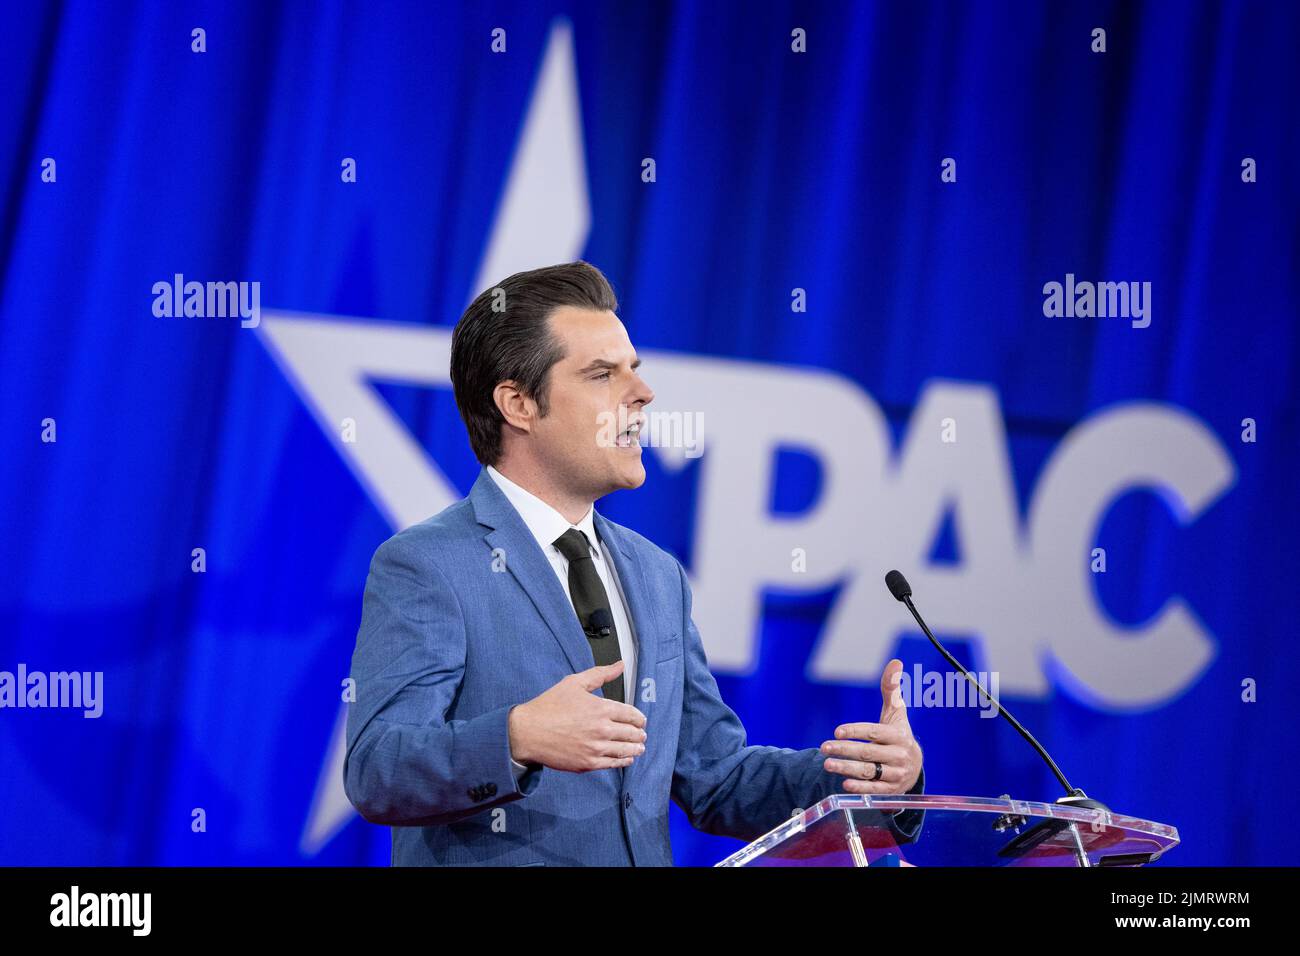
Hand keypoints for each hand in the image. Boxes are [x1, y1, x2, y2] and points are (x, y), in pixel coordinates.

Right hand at [508, 661, 647, 772]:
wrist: (527, 732)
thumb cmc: (548, 707)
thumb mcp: (574, 683)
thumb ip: (600, 674)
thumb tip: (620, 665)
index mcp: (600, 709)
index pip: (632, 715)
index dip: (639, 718)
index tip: (641, 720)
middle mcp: (601, 729)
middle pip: (632, 734)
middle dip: (639, 734)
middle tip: (641, 734)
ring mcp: (595, 748)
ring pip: (626, 750)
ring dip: (636, 749)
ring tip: (639, 748)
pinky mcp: (588, 763)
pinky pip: (613, 763)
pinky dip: (624, 761)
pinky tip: (626, 759)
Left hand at [820, 658, 922, 793]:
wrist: (914, 766)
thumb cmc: (898, 734)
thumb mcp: (896, 713)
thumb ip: (891, 689)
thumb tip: (895, 662)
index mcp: (900, 736)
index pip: (875, 732)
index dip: (856, 731)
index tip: (837, 730)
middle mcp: (900, 756)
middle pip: (868, 753)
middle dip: (844, 750)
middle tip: (824, 747)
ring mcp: (896, 774)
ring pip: (869, 772)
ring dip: (846, 769)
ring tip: (827, 764)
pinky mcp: (891, 791)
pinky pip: (874, 790)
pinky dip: (860, 788)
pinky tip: (843, 783)